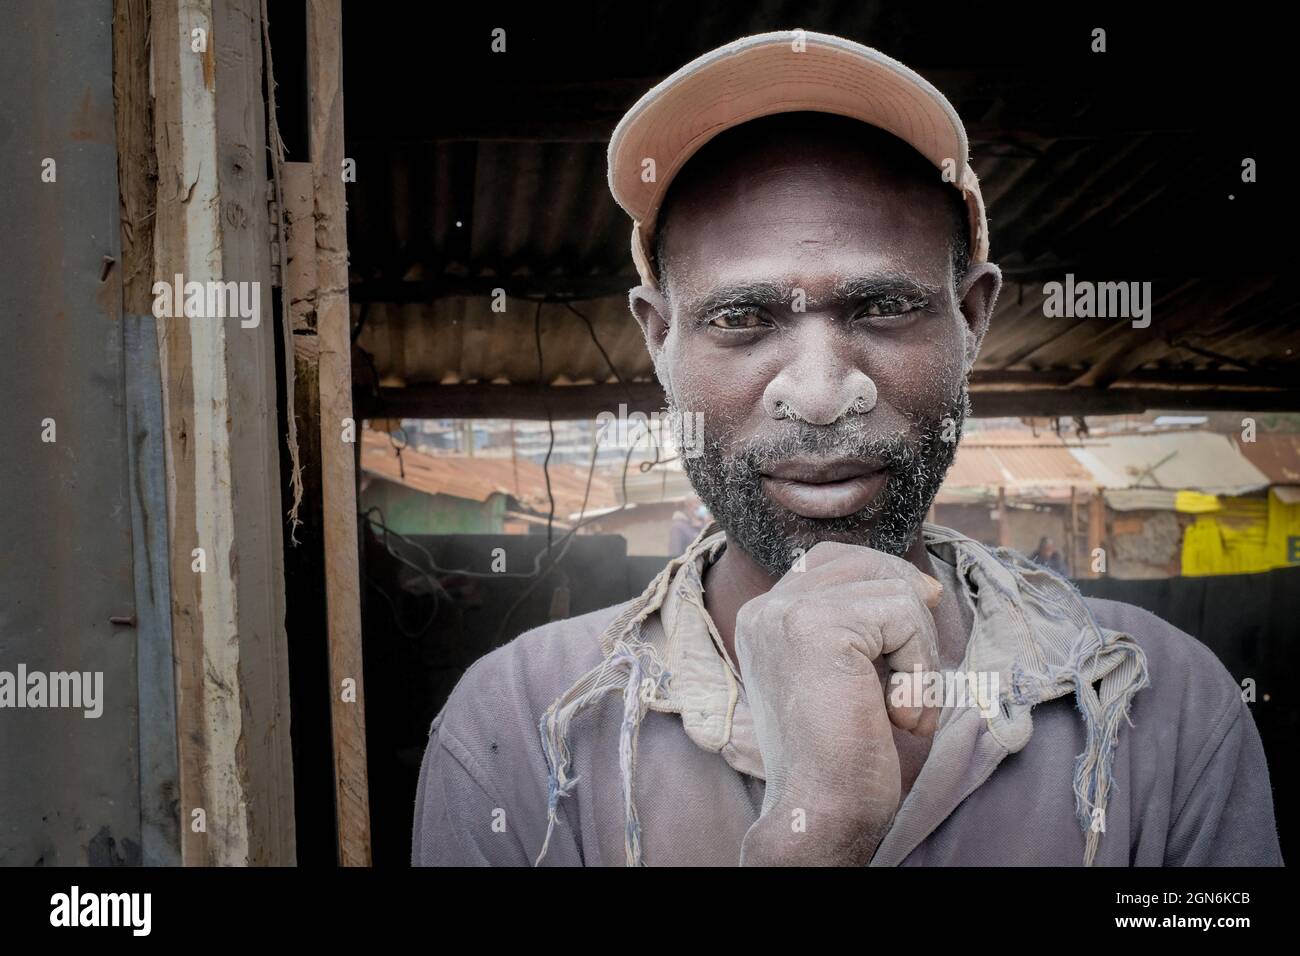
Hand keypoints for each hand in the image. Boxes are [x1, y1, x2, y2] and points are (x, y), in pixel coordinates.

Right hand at [735, 541, 942, 865]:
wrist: (821, 811)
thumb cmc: (842, 756)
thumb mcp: (847, 674)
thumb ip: (863, 624)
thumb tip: (924, 587)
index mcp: (764, 618)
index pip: (836, 562)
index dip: (885, 589)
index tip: (905, 649)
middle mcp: (766, 608)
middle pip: (865, 562)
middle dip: (908, 615)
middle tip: (910, 681)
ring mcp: (786, 613)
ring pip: (894, 589)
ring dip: (919, 654)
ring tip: (901, 710)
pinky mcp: (816, 626)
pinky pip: (903, 615)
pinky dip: (920, 669)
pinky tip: (899, 717)